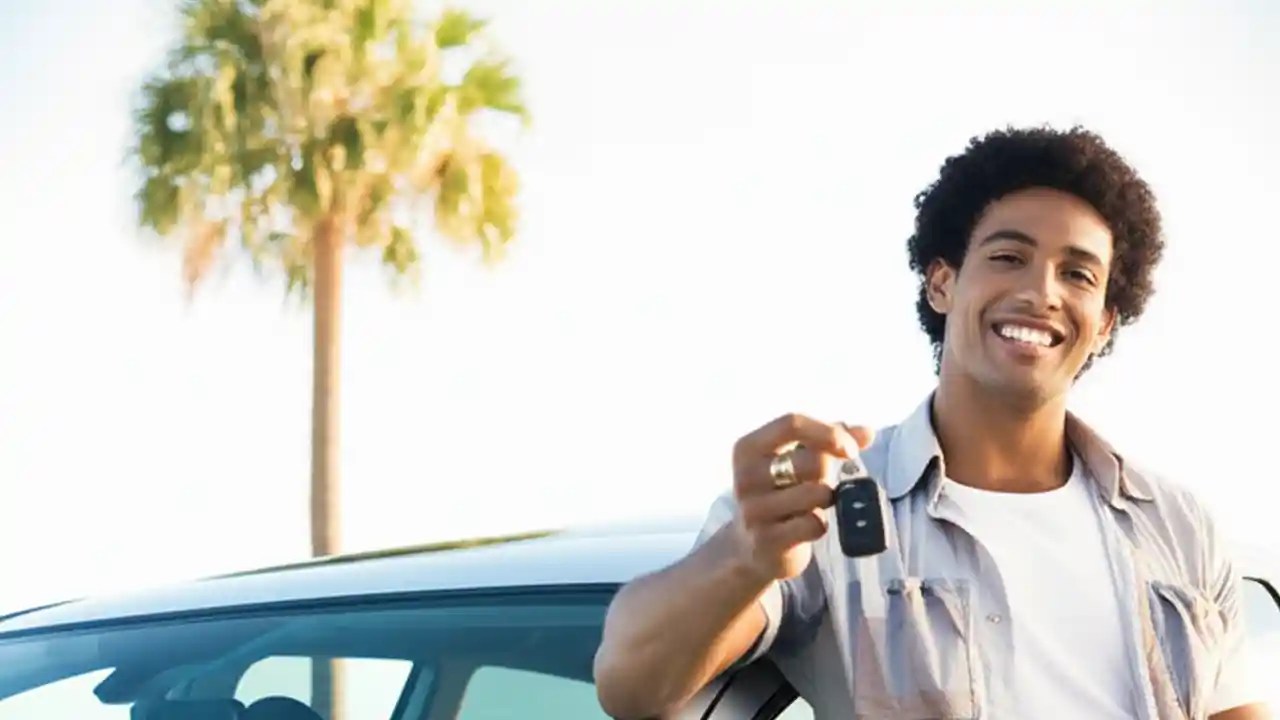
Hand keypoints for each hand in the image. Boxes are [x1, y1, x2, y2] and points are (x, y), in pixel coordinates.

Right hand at [730, 414, 874, 581]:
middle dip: (827, 471)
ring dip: (825, 499)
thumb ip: (829, 440)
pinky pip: (813, 524)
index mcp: (748, 448)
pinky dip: (820, 525)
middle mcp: (746, 476)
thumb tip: (867, 432)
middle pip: (810, 460)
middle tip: (821, 482)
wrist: (749, 546)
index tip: (851, 449)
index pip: (791, 424)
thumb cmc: (778, 492)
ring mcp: (754, 510)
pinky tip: (808, 526)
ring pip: (816, 493)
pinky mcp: (767, 540)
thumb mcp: (795, 458)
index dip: (827, 432)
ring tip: (812, 505)